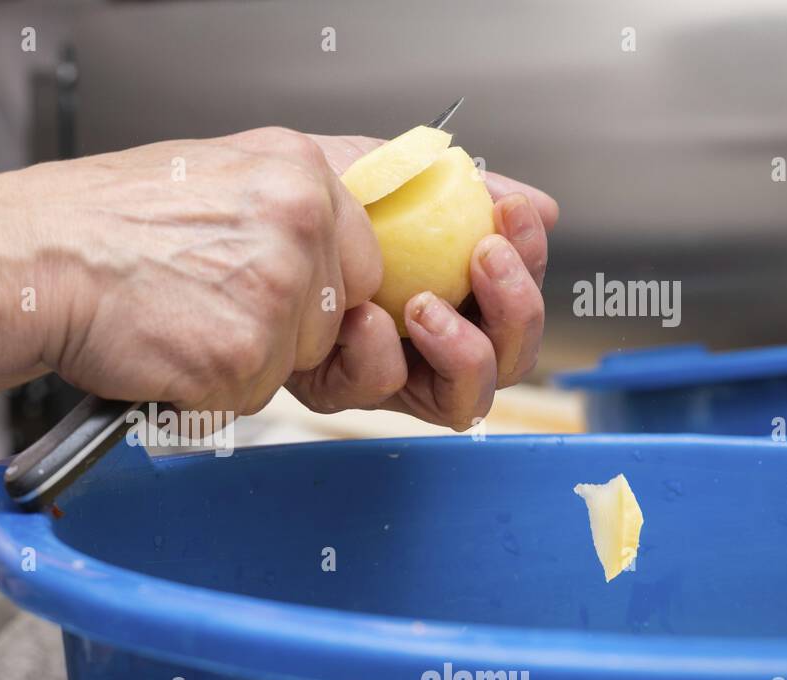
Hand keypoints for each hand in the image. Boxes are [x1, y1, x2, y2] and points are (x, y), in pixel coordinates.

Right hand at [11, 127, 382, 415]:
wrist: (31, 261)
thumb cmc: (100, 226)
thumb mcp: (211, 175)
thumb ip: (285, 204)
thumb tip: (339, 239)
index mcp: (296, 168)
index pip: (368, 254)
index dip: (323, 289)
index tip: (278, 294)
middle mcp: (299, 219)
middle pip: (340, 315)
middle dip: (288, 329)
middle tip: (210, 306)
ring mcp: (274, 288)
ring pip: (296, 362)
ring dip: (243, 364)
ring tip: (180, 323)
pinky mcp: (242, 353)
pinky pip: (251, 399)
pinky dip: (206, 394)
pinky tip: (165, 351)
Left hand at [289, 135, 558, 429]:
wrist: (244, 215)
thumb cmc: (319, 196)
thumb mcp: (393, 174)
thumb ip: (465, 190)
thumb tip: (543, 207)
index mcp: (456, 295)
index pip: (517, 295)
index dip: (531, 260)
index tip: (511, 213)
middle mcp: (432, 345)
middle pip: (512, 357)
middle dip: (516, 309)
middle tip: (485, 256)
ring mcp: (392, 375)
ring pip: (468, 398)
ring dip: (463, 349)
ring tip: (425, 302)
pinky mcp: (340, 392)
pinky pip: (383, 391)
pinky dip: (380, 355)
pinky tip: (360, 315)